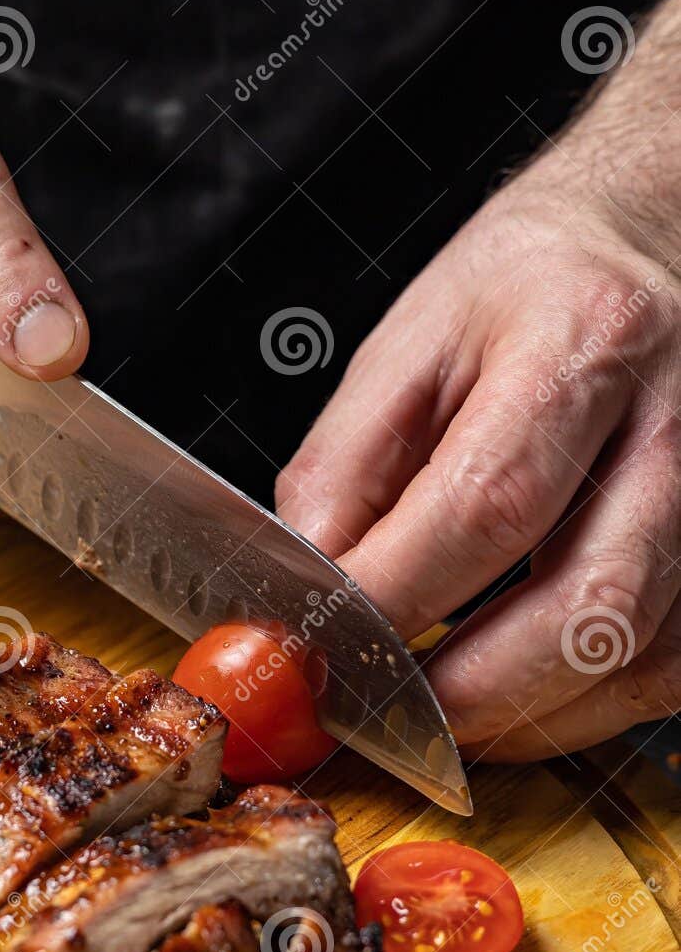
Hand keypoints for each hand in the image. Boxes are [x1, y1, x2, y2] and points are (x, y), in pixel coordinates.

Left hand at [276, 167, 680, 760]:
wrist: (664, 236)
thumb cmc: (534, 285)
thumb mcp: (413, 340)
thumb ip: (349, 465)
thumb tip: (308, 591)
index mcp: (585, 339)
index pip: (486, 504)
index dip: (394, 597)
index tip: (322, 647)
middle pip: (592, 608)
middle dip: (473, 693)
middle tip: (387, 714)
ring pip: (647, 658)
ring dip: (531, 716)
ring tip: (445, 710)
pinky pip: (679, 668)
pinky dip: (592, 704)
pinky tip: (527, 690)